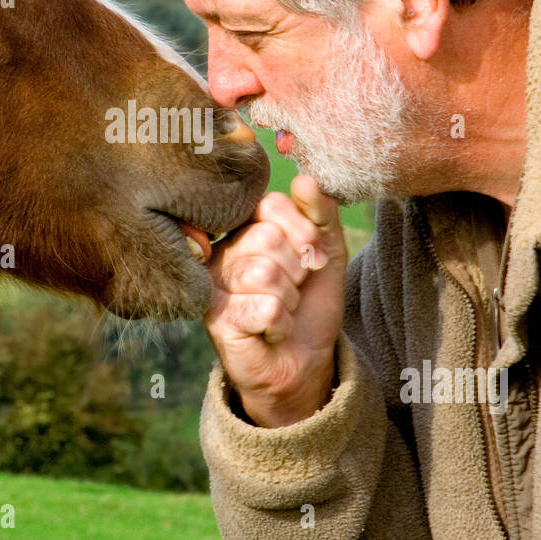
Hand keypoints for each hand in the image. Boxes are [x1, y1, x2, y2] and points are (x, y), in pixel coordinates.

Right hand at [204, 174, 347, 426]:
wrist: (303, 360)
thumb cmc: (310, 302)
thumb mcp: (327, 251)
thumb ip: (321, 212)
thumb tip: (305, 179)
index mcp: (245, 227)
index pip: (272, 205)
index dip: (303, 233)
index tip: (308, 258)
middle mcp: (222, 249)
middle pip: (267, 238)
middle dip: (296, 270)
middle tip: (292, 290)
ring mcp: (212, 283)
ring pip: (264, 274)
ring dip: (289, 300)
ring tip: (281, 311)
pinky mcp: (213, 317)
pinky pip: (263, 308)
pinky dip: (280, 324)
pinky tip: (269, 331)